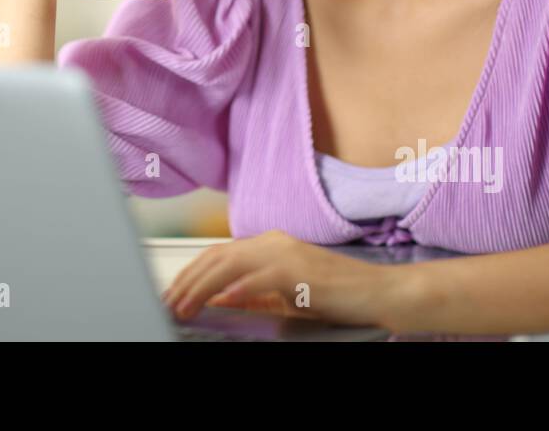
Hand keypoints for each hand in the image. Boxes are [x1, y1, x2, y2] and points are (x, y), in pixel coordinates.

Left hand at [161, 230, 400, 326]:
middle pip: (217, 256)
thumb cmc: (338, 295)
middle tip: (169, 302)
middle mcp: (274, 242)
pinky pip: (264, 277)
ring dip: (203, 286)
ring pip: (232, 264)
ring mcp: (288, 253)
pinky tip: (223, 298)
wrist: (379, 292)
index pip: (218, 255)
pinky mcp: (302, 270)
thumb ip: (253, 293)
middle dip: (188, 280)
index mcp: (270, 245)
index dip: (191, 273)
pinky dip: (241, 286)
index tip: (173, 293)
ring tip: (185, 305)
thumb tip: (219, 298)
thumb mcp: (286, 294)